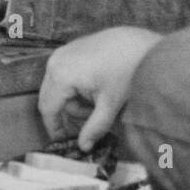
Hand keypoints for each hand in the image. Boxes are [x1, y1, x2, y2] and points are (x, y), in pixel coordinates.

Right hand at [38, 27, 163, 150]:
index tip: (65, 141)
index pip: (48, 109)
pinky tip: (98, 88)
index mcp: (60, 75)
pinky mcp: (73, 47)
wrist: (142, 43)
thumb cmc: (126, 71)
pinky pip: (66, 73)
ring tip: (99, 103)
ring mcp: (63, 51)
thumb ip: (94, 129)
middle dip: (69, 113)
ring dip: (75, 100)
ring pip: (59, 87)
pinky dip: (77, 86)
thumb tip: (83, 147)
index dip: (55, 128)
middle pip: (51, 98)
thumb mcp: (110, 105)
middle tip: (88, 124)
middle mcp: (56, 61)